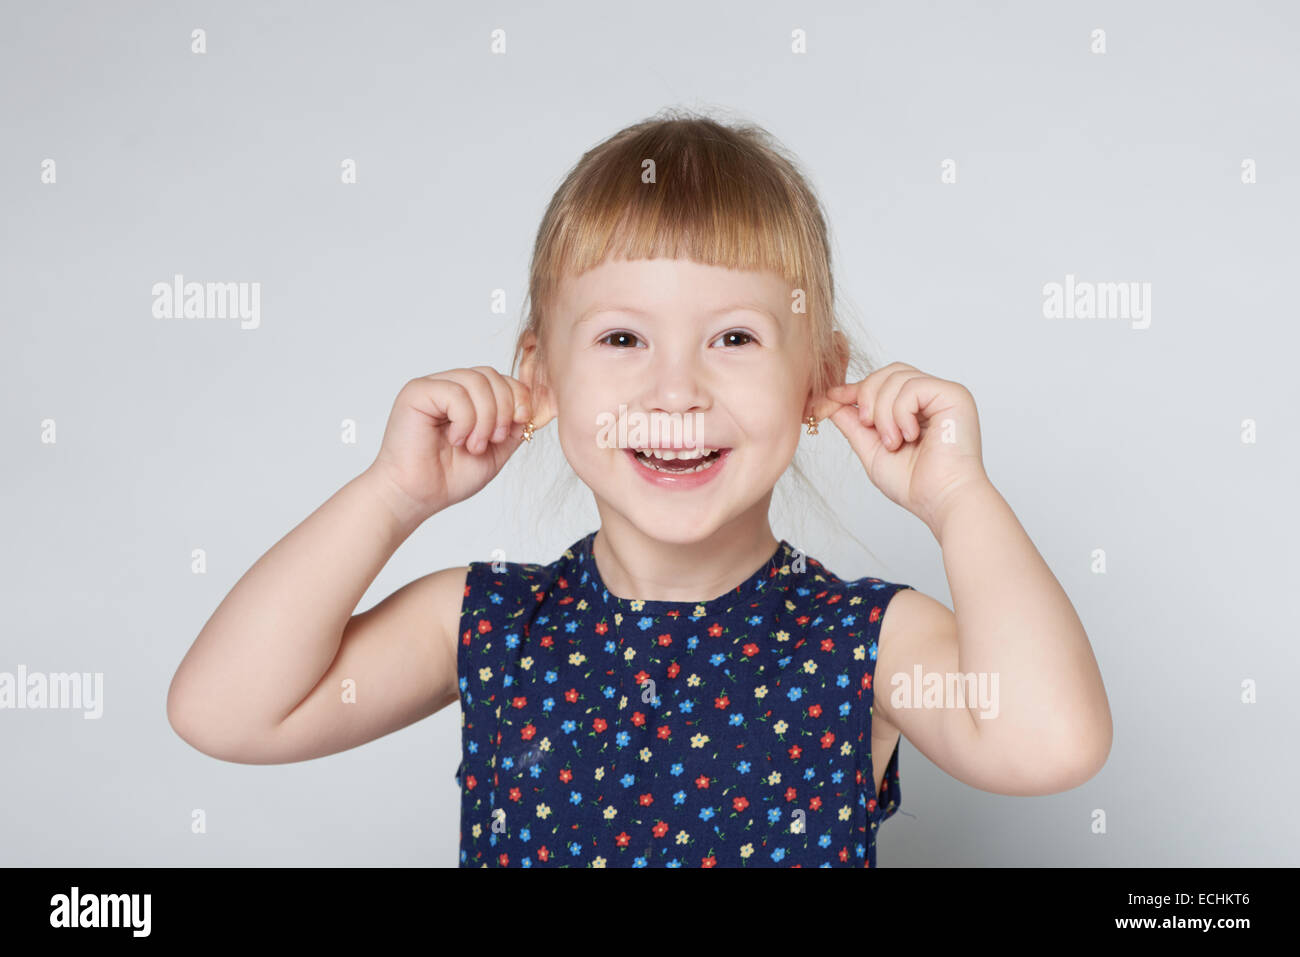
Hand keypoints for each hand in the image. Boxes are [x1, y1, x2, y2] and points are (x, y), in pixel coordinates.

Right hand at [365, 367, 542, 524]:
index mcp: (467, 398)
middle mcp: (449, 386)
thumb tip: (531, 407)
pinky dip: (465, 420)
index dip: (518, 397)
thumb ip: (513, 428)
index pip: (501, 379)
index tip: (519, 423)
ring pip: (476, 381)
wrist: (417, 496)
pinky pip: (455, 392)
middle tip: (493, 440)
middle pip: (491, 375)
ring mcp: (432, 387)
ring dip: (485, 418)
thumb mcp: (495, 451)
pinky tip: (455, 439)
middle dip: (504, 408)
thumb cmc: (448, 477)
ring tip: (474, 445)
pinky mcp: (417, 393)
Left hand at [822, 362, 989, 533]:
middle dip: (867, 396)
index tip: (830, 399)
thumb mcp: (872, 449)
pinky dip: (901, 412)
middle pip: (888, 372)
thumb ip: (853, 424)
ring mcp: (944, 393)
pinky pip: (912, 387)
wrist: (942, 501)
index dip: (855, 388)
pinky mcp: (954, 395)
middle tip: (867, 426)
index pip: (883, 382)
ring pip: (897, 377)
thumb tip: (831, 400)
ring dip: (884, 412)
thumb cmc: (915, 484)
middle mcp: (931, 396)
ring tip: (892, 442)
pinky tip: (909, 436)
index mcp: (916, 408)